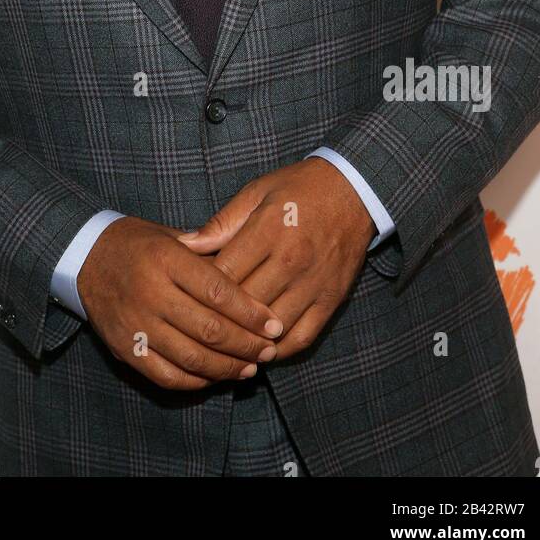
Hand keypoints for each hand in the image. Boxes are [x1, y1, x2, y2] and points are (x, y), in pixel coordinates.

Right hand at [76, 215, 285, 390]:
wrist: (83, 255)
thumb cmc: (138, 243)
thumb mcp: (173, 236)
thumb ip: (209, 257)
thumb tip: (255, 283)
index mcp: (165, 258)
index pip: (218, 291)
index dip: (251, 313)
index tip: (274, 325)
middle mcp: (150, 292)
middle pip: (209, 329)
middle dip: (247, 345)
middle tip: (269, 351)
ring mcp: (135, 324)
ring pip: (190, 358)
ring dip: (226, 368)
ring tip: (250, 368)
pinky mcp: (123, 348)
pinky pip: (166, 375)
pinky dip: (195, 381)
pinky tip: (215, 376)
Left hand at [176, 158, 374, 361]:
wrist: (354, 191)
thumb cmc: (298, 188)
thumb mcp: (256, 192)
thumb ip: (222, 223)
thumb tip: (185, 245)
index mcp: (268, 230)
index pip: (225, 274)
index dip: (201, 289)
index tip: (186, 296)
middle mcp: (292, 260)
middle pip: (245, 304)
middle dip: (219, 318)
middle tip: (198, 327)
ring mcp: (313, 283)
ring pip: (271, 327)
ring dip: (248, 341)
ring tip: (226, 347)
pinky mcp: (331, 299)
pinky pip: (302, 336)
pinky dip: (280, 350)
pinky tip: (262, 350)